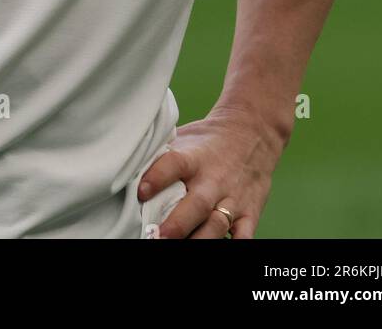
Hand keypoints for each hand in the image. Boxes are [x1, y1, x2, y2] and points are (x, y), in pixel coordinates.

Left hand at [136, 105, 286, 238]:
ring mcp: (233, 198)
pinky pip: (244, 235)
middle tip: (156, 237)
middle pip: (196, 204)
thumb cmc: (209, 140)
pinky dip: (235, 245)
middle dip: (177, 225)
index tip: (141, 192)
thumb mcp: (185, 139)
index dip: (157, 177)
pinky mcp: (249, 212)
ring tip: (179, 249)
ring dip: (199, 240)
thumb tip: (129, 170)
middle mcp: (214, 179)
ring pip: (217, 224)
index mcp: (195, 158)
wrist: (252, 131)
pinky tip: (218, 248)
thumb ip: (162, 155)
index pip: (174, 163)